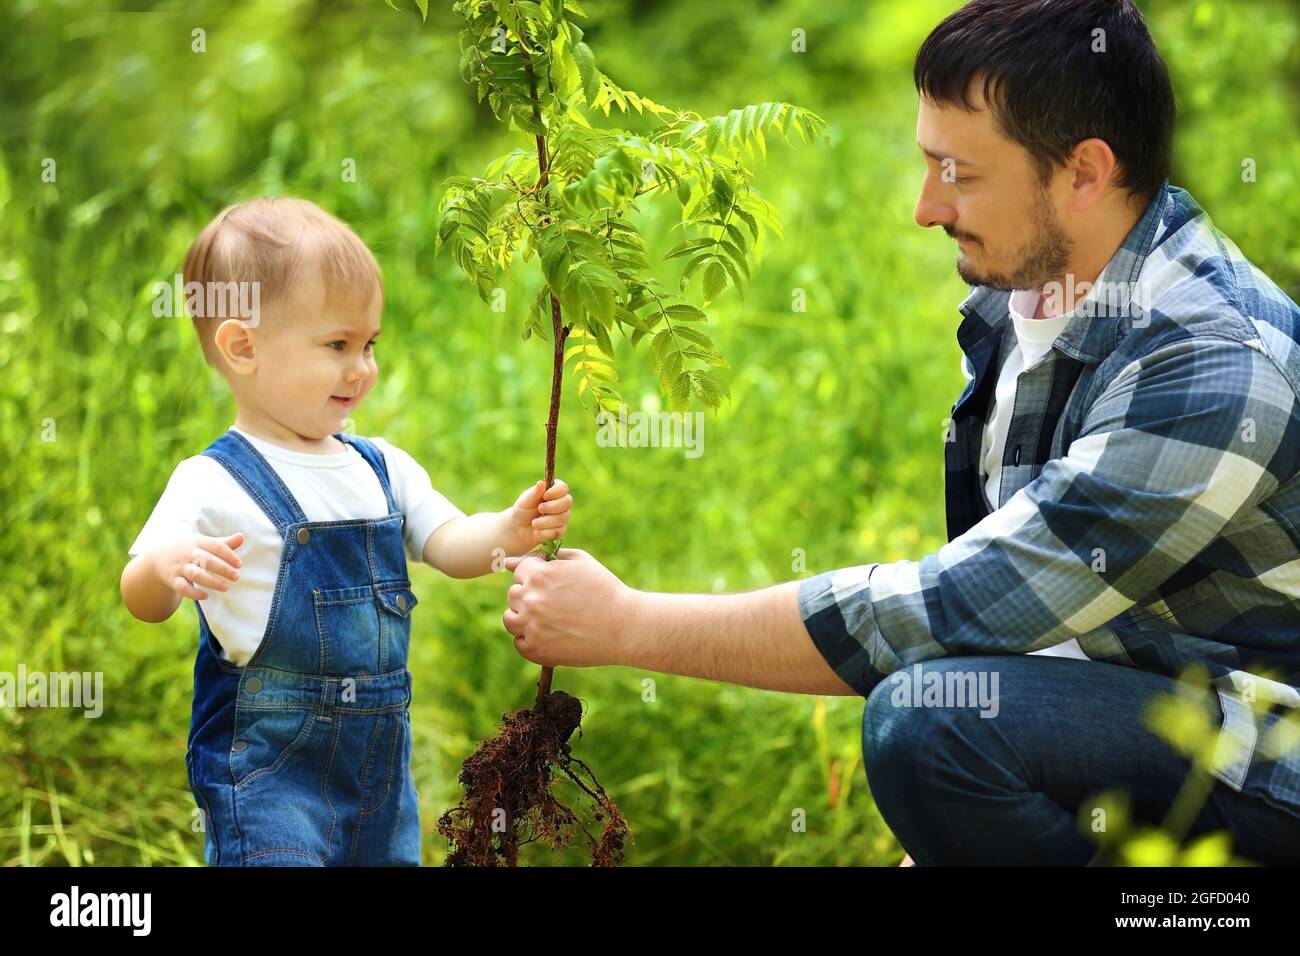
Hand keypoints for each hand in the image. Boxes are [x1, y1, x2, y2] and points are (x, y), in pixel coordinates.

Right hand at [153, 532, 243, 600]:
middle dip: (223, 569)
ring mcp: (179, 567)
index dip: (228, 555)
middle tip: (236, 577)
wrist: (157, 555)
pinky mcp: (172, 579)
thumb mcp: (203, 542)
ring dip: (211, 582)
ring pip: (195, 574)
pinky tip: (206, 596)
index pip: (215, 546)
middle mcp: (188, 553)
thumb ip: (223, 543)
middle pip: (207, 560)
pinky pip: (182, 587)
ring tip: (226, 587)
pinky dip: (193, 593)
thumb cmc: (188, 548)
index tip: (239, 564)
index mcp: (198, 541)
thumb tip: (241, 537)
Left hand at [502, 548, 633, 666]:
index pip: (519, 570)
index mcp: (539, 576)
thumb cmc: (604, 590)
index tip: (553, 582)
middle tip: (556, 602)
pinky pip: (519, 643)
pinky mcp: (537, 651)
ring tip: (547, 619)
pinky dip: (530, 639)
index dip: (536, 573)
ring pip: (510, 619)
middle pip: (513, 594)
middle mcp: (531, 601)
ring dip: (524, 617)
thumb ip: (545, 556)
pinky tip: (550, 635)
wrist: (624, 626)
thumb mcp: (581, 561)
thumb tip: (510, 562)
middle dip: (530, 594)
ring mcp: (532, 628)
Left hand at [509, 478, 570, 547]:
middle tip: (540, 509)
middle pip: (568, 502)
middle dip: (553, 507)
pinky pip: (558, 531)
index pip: (563, 488)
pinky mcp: (560, 530)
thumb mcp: (526, 500)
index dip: (556, 492)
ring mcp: (562, 517)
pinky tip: (537, 531)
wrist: (519, 529)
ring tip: (534, 523)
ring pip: (563, 518)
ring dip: (546, 521)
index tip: (544, 496)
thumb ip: (534, 492)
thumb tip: (541, 483)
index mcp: (553, 491)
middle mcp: (561, 503)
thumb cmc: (523, 510)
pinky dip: (545, 532)